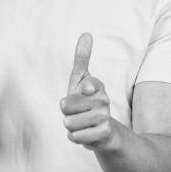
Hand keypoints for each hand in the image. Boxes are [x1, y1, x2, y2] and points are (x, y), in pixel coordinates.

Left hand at [60, 33, 117, 150]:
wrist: (105, 132)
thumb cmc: (87, 103)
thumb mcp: (81, 80)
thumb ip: (82, 58)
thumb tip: (86, 34)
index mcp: (97, 85)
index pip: (87, 84)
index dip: (83, 88)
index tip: (86, 90)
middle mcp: (103, 99)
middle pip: (66, 106)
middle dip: (66, 113)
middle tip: (77, 113)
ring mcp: (105, 116)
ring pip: (69, 122)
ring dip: (70, 126)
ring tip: (81, 123)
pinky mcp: (104, 132)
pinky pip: (75, 136)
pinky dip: (75, 137)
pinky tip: (85, 134)